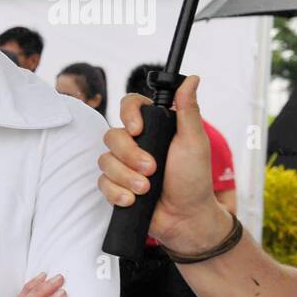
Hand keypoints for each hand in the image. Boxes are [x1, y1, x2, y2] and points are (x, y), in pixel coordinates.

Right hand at [97, 75, 227, 250]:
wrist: (185, 217)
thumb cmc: (194, 179)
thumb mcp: (194, 142)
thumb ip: (188, 110)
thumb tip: (192, 79)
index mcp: (154, 127)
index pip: (129, 105)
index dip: (128, 115)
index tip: (138, 129)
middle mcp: (136, 143)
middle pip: (113, 136)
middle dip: (130, 156)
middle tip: (152, 169)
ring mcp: (123, 164)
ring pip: (105, 161)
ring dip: (126, 177)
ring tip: (146, 189)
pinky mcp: (114, 184)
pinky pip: (101, 183)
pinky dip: (117, 192)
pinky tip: (132, 200)